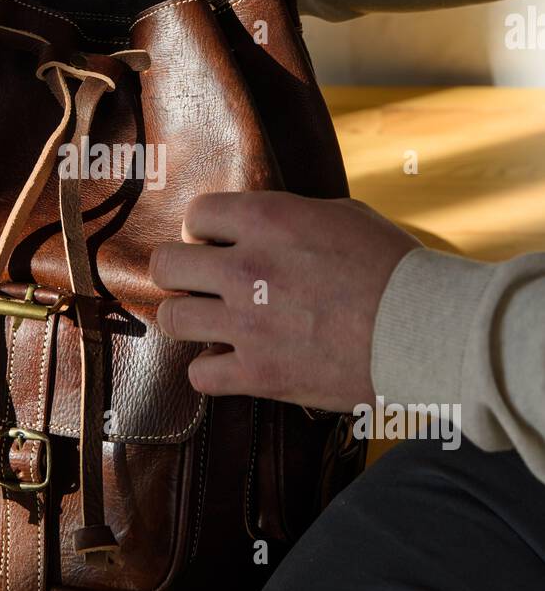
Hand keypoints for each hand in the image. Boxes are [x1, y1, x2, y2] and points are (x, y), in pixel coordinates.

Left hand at [150, 192, 418, 411]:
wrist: (426, 331)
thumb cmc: (395, 269)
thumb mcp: (343, 216)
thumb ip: (291, 217)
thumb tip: (263, 222)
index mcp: (268, 220)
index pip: (196, 214)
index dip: (206, 230)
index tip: (220, 245)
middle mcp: (245, 267)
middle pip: (165, 265)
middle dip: (181, 272)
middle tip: (203, 284)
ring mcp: (247, 323)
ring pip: (171, 318)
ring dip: (188, 319)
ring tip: (211, 323)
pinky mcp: (259, 374)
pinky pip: (199, 376)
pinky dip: (211, 372)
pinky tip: (231, 364)